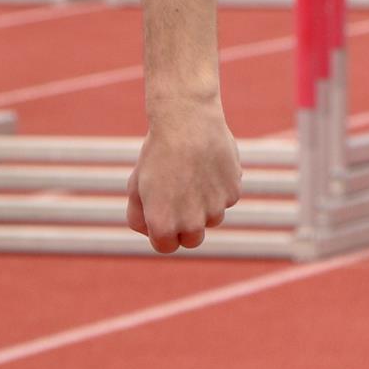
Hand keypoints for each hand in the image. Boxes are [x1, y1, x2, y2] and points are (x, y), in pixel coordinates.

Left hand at [126, 100, 241, 253]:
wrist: (186, 121)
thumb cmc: (156, 154)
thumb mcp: (135, 186)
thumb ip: (139, 217)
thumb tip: (152, 233)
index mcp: (164, 226)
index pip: (165, 246)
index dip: (160, 230)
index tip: (159, 210)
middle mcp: (191, 224)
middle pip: (191, 240)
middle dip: (184, 225)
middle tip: (177, 195)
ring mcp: (215, 210)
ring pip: (210, 218)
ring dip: (202, 204)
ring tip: (191, 173)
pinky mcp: (233, 194)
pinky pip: (224, 198)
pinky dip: (217, 187)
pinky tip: (207, 164)